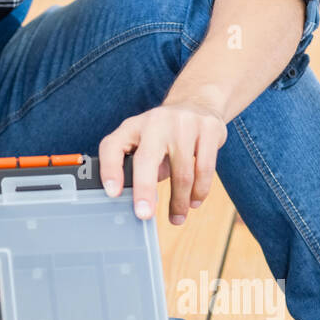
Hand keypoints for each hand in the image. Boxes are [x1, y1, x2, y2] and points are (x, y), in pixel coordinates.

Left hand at [98, 102, 227, 223]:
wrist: (197, 103)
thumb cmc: (163, 134)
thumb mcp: (145, 143)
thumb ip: (139, 167)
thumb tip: (141, 202)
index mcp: (132, 126)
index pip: (112, 146)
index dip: (110, 170)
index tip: (113, 194)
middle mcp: (155, 121)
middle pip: (147, 159)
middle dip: (144, 190)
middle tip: (143, 215)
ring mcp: (184, 123)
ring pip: (181, 172)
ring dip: (179, 200)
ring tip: (177, 217)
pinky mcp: (209, 129)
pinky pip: (204, 168)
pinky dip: (199, 191)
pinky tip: (194, 202)